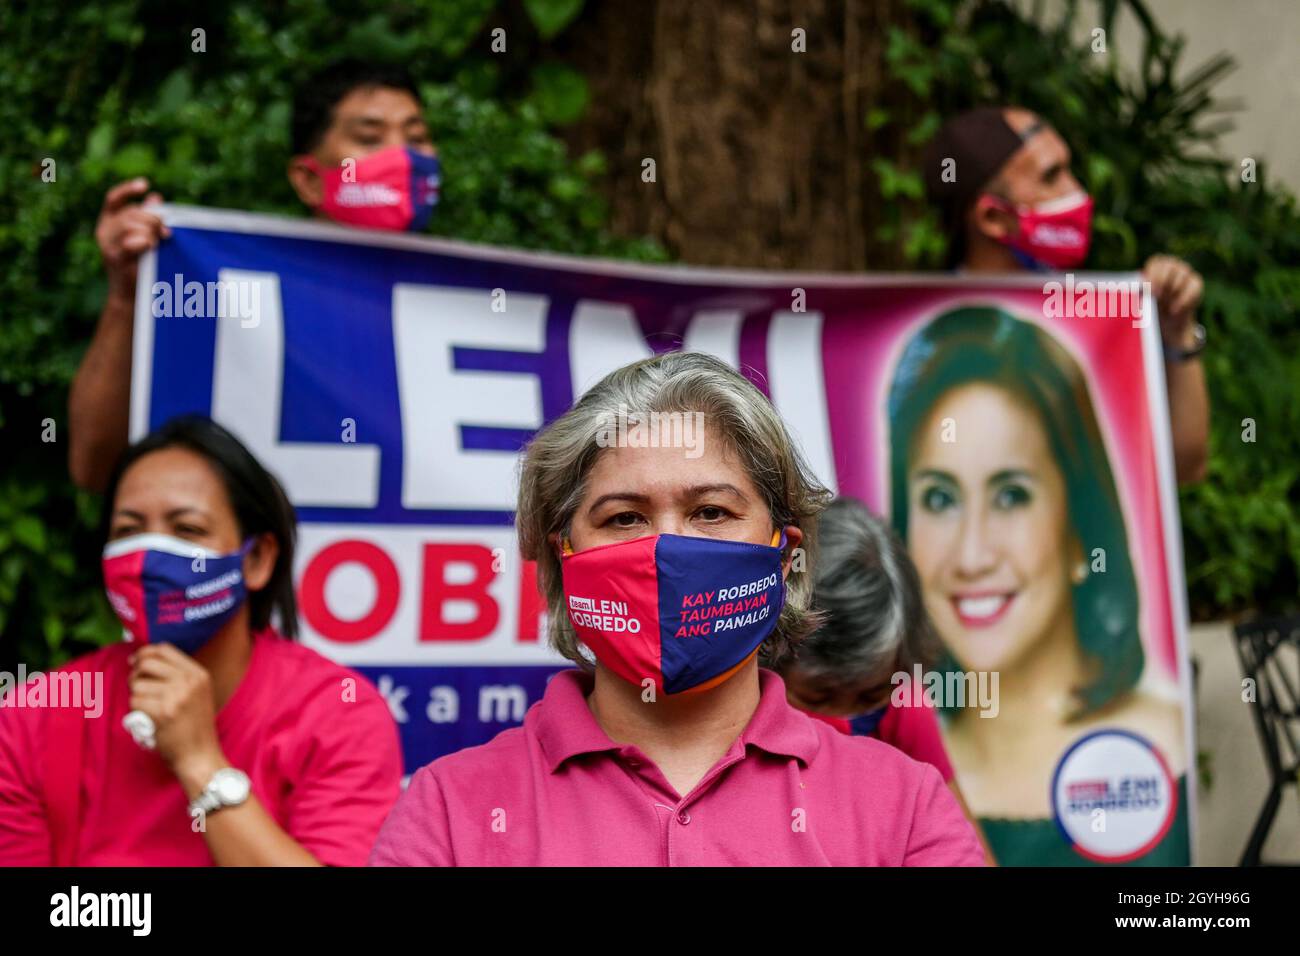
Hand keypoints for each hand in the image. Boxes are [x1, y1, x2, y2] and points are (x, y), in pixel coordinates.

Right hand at [96, 178, 170, 302]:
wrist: (131, 294)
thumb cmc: (140, 265)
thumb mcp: (143, 238)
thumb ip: (147, 218)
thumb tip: (156, 198)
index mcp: (109, 223)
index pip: (114, 199)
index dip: (128, 190)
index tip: (145, 185)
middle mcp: (104, 231)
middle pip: (130, 213)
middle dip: (152, 219)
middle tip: (166, 231)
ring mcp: (107, 244)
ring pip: (131, 224)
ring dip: (150, 230)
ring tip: (159, 242)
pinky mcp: (115, 258)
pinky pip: (131, 242)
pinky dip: (144, 241)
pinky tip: (151, 246)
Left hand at [128, 644, 224, 793]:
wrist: (200, 755)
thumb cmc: (194, 727)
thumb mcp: (197, 694)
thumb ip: (177, 676)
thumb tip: (142, 660)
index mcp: (198, 674)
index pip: (165, 649)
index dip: (145, 652)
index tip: (135, 661)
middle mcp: (189, 681)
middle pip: (148, 663)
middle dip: (135, 674)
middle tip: (136, 687)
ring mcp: (177, 695)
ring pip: (137, 684)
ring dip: (135, 697)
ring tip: (147, 709)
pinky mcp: (162, 712)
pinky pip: (134, 702)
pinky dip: (135, 712)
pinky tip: (147, 720)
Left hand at [1142, 254, 1202, 347]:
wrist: (1169, 320)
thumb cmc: (1150, 306)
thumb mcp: (1142, 300)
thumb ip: (1137, 294)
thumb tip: (1128, 294)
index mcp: (1157, 266)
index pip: (1155, 262)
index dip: (1152, 274)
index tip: (1147, 288)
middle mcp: (1172, 266)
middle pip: (1169, 266)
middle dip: (1162, 281)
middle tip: (1156, 296)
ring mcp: (1186, 272)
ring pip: (1182, 276)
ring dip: (1172, 292)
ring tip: (1164, 306)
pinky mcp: (1196, 282)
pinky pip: (1193, 287)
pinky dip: (1183, 300)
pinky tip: (1174, 310)